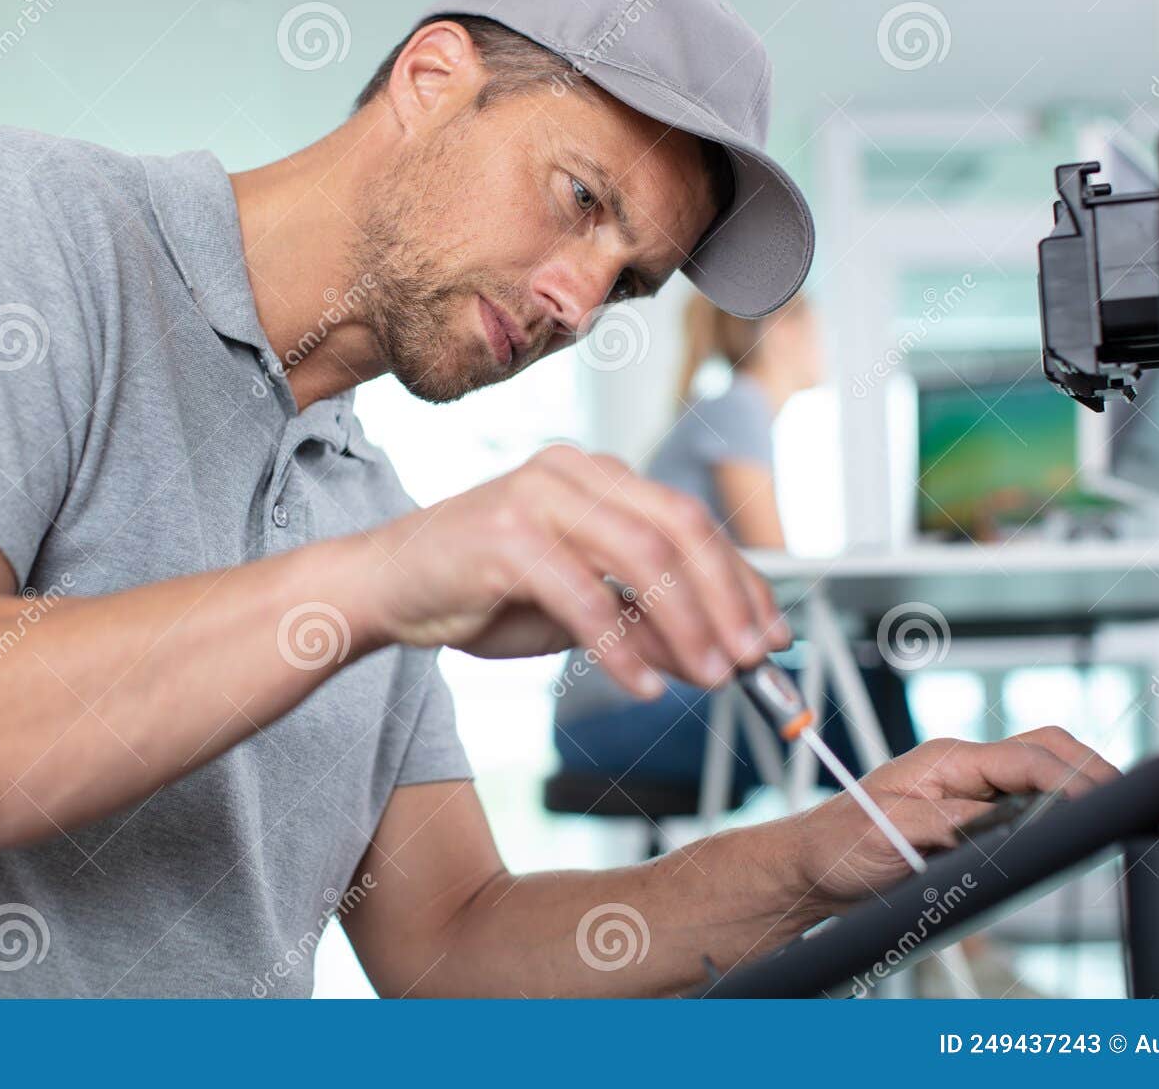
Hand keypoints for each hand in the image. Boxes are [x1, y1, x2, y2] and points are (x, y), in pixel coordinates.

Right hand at [362, 444, 789, 696]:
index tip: (772, 634)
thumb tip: (713, 658)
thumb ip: (642, 623)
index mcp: (598, 477)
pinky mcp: (505, 535)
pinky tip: (641, 686)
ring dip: (686, 624)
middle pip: (679, 529)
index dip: (741, 580)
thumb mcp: (578, 611)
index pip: (691, 522)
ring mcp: (538, 497)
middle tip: (751, 660)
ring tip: (708, 676)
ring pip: (642, 556)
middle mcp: (574, 473)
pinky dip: (620, 646)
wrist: (386, 586)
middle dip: (726, 600)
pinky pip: (583, 595)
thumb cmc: (479, 590)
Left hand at [792, 727, 1121, 906]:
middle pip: (1046, 749)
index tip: (1103, 801)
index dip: (1072, 778)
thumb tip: (1001, 821)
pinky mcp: (970, 816)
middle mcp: (962, 768)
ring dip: (1075, 786)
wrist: (812, 867)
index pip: (1027, 757)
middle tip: (1123, 803)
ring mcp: (968, 789)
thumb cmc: (838, 846)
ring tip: (1106, 813)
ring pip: (1041, 772)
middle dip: (1089, 770)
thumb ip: (950, 824)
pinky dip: (1056, 809)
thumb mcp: (891, 836)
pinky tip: (1067, 829)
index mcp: (946, 760)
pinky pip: (1025, 803)